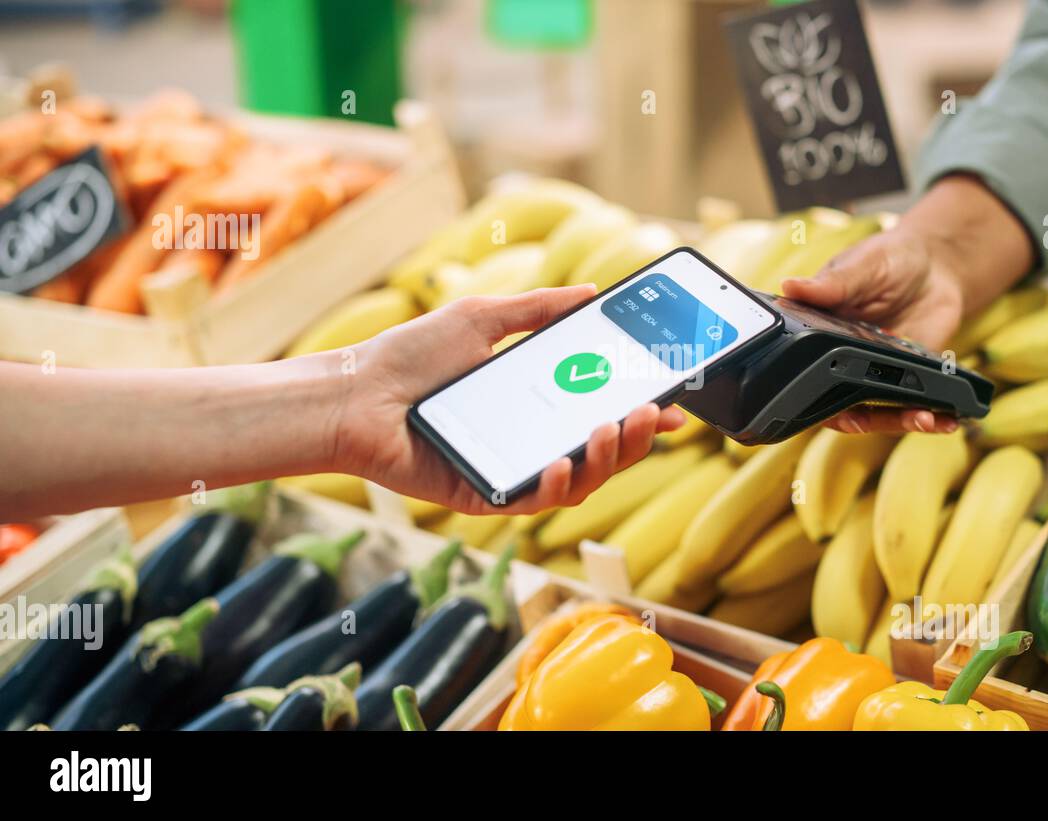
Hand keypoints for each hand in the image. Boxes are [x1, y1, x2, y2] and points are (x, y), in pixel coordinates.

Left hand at [334, 285, 684, 514]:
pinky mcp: (486, 495)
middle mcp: (530, 440)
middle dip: (638, 437)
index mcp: (536, 402)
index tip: (673, 404)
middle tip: (653, 413)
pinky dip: (558, 483)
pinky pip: (535, 499)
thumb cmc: (409, 358)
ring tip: (615, 429)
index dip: (642, 414)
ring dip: (608, 459)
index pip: (603, 412)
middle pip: (602, 451)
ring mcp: (511, 470)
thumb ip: (538, 309)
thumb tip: (588, 293)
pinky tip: (564, 462)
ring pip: (580, 480)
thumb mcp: (482, 319)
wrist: (355, 394)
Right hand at [782, 228, 963, 434]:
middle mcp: (843, 360)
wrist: (938, 265)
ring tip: (923, 420)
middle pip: (838, 403)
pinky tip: (945, 420)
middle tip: (867, 423)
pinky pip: (911, 406)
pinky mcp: (908, 379)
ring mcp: (876, 373)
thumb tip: (790, 286)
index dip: (808, 398)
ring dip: (897, 422)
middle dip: (856, 419)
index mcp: (820, 334)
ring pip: (876, 412)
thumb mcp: (861, 265)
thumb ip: (832, 283)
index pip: (802, 372)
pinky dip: (928, 417)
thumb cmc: (891, 258)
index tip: (825, 405)